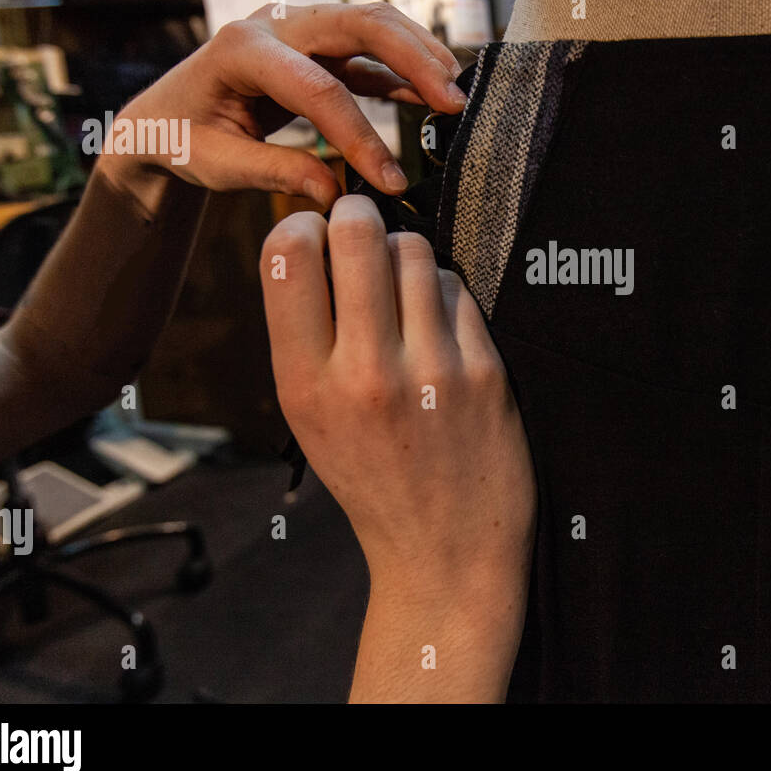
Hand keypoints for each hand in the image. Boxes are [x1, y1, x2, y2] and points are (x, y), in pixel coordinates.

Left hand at [101, 2, 467, 205]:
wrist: (160, 116)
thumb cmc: (180, 138)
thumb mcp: (216, 163)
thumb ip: (274, 172)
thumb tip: (334, 193)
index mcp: (242, 48)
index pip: (319, 89)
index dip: (361, 137)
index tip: (392, 181)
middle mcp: (274, 24)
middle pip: (359, 23)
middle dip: (413, 58)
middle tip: (453, 99)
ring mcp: (297, 29)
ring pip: (371, 25)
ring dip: (418, 54)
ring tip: (456, 91)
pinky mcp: (314, 48)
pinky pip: (367, 51)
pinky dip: (402, 69)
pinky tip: (432, 95)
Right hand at [260, 195, 535, 700]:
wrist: (446, 553)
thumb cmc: (373, 478)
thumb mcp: (309, 420)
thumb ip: (303, 337)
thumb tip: (309, 240)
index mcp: (304, 386)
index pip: (286, 254)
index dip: (301, 226)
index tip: (314, 233)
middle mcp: (364, 373)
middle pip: (355, 232)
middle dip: (357, 217)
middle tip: (360, 229)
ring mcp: (430, 369)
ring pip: (414, 250)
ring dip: (405, 253)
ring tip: (401, 285)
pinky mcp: (484, 370)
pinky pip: (457, 288)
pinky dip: (444, 293)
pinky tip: (438, 326)